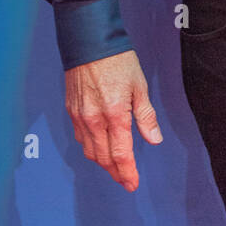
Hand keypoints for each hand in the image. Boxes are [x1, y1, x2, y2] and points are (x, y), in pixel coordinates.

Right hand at [65, 49, 162, 190]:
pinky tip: (99, 148)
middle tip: (126, 181)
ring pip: (90, 151)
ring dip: (103, 163)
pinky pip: (80, 138)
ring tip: (115, 168)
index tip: (133, 184)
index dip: (128, 173)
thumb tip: (154, 139)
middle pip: (104, 158)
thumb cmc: (118, 61)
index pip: (121, 154)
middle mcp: (94, 119)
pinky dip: (91, 148)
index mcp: (115, 114)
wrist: (90, 41)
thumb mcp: (139, 86)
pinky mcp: (71, 110)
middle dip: (116, 173)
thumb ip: (145, 116)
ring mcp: (80, 116)